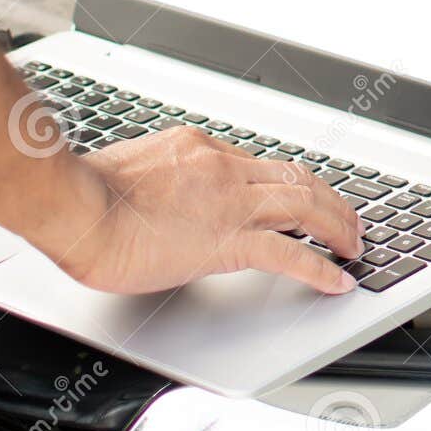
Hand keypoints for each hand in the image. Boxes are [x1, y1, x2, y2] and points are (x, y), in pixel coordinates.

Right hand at [40, 126, 364, 294]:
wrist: (76, 208)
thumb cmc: (87, 196)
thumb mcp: (134, 170)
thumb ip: (163, 179)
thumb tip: (162, 197)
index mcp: (201, 150)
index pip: (261, 165)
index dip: (290, 185)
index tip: (302, 198)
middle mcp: (226, 169)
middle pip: (298, 180)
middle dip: (331, 201)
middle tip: (347, 220)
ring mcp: (232, 203)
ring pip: (306, 207)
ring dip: (338, 227)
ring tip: (353, 246)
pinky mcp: (229, 240)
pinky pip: (289, 253)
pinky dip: (321, 267)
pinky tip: (337, 280)